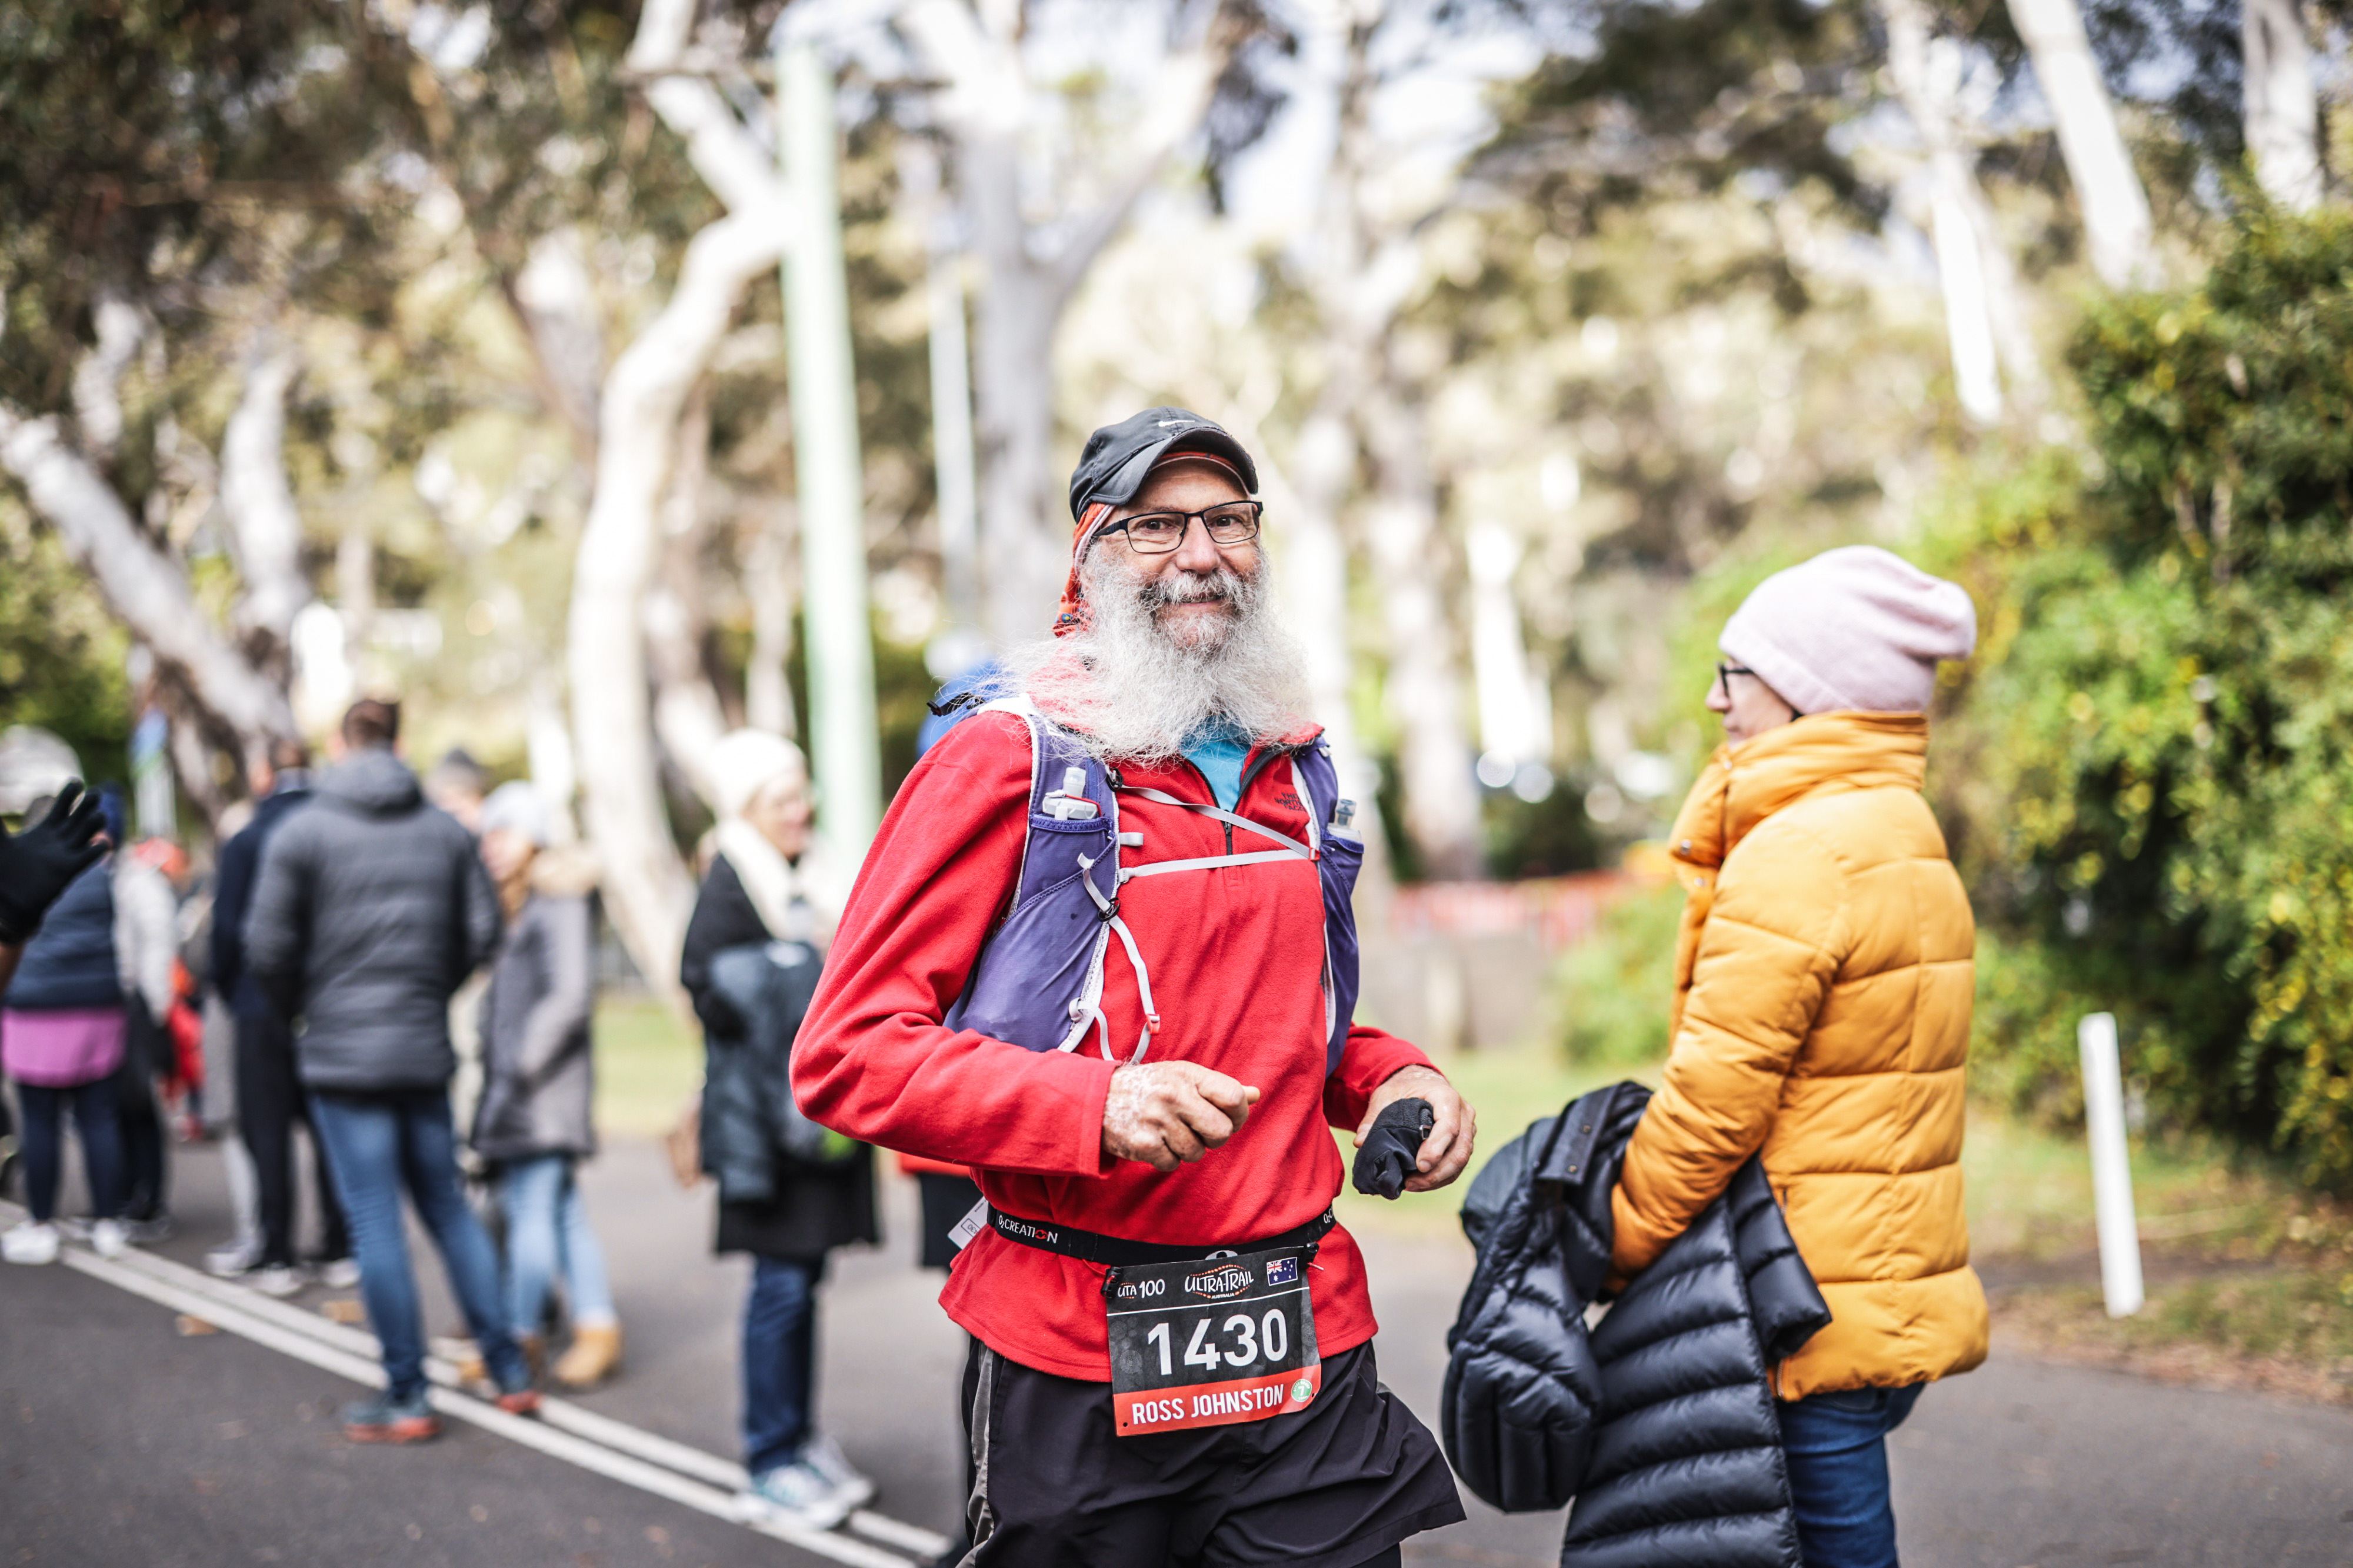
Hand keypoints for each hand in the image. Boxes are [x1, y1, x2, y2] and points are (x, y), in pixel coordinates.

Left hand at [0, 782, 106, 944]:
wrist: (8, 900)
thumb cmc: (3, 870)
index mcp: (46, 829)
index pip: (63, 806)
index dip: (71, 794)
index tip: (76, 783)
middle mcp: (60, 840)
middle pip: (81, 815)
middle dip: (89, 803)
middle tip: (93, 793)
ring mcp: (67, 854)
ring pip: (89, 833)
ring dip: (95, 823)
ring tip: (97, 816)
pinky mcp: (70, 869)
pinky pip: (90, 856)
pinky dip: (98, 848)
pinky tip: (102, 842)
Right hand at [1102, 1061, 1259, 1172]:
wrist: (1097, 1098)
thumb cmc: (1149, 1087)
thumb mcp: (1183, 1077)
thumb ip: (1219, 1087)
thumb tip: (1255, 1094)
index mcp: (1187, 1075)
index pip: (1233, 1098)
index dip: (1239, 1113)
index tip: (1230, 1117)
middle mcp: (1173, 1096)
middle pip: (1221, 1132)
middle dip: (1214, 1137)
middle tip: (1198, 1129)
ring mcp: (1157, 1121)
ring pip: (1197, 1153)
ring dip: (1187, 1149)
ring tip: (1170, 1132)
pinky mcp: (1142, 1144)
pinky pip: (1173, 1164)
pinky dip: (1167, 1159)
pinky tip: (1155, 1142)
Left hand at [1355, 1064, 1474, 1192]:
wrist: (1421, 1083)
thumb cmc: (1404, 1088)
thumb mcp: (1386, 1095)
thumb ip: (1373, 1118)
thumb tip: (1360, 1142)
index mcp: (1446, 1097)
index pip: (1448, 1126)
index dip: (1436, 1148)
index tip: (1420, 1166)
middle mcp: (1463, 1113)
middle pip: (1460, 1150)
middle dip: (1437, 1172)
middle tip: (1411, 1183)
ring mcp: (1467, 1128)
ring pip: (1461, 1161)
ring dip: (1438, 1179)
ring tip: (1411, 1185)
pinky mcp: (1464, 1142)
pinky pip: (1457, 1165)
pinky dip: (1441, 1178)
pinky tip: (1420, 1184)